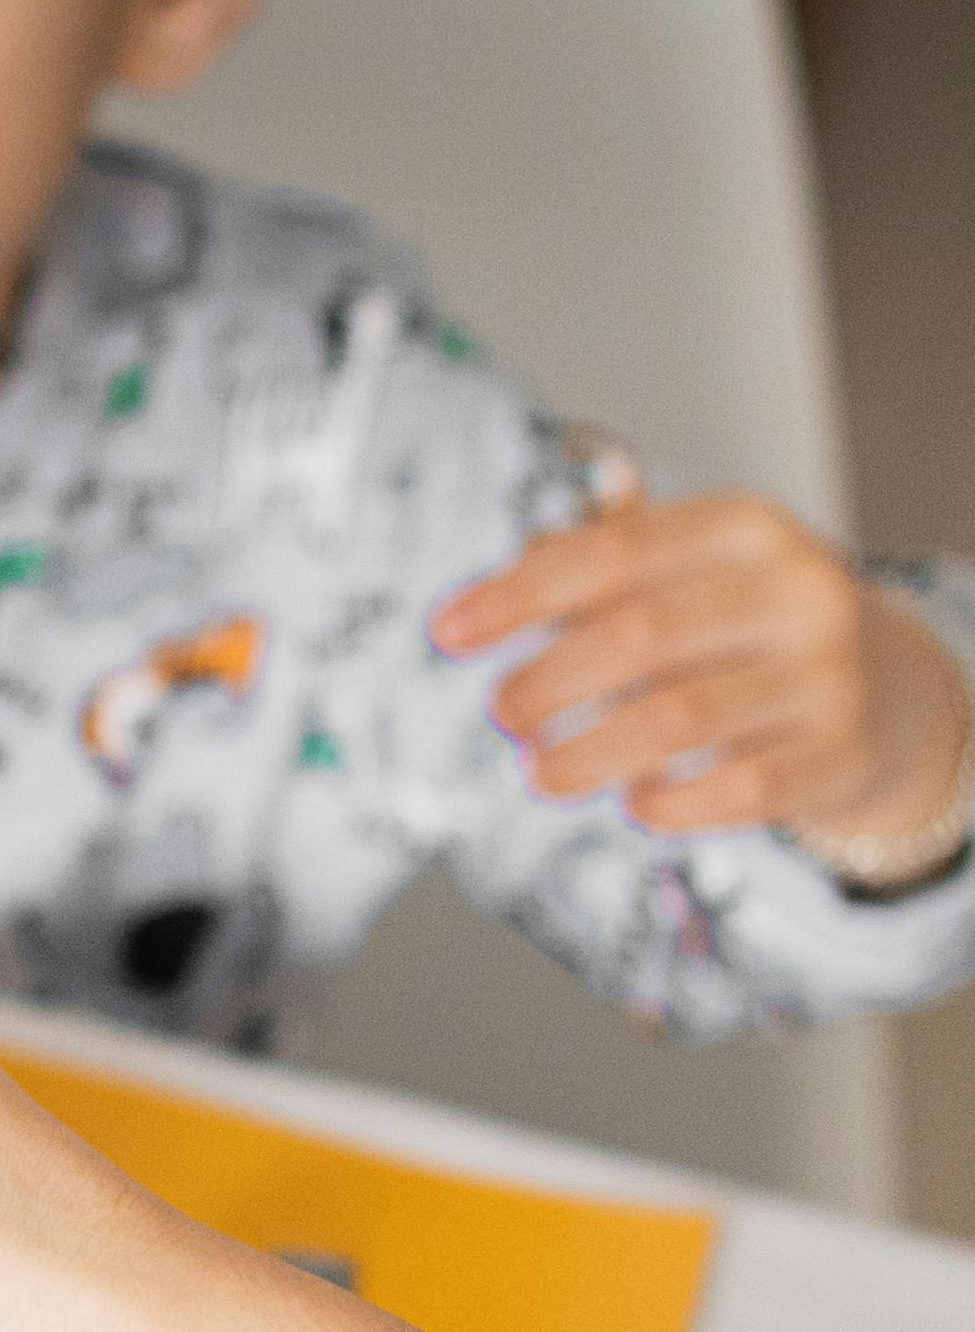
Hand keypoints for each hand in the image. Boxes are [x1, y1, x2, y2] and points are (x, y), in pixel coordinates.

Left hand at [435, 496, 974, 865]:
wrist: (885, 690)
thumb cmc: (745, 625)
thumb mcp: (685, 572)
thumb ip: (594, 567)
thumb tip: (500, 578)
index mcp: (747, 528)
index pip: (613, 552)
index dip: (520, 594)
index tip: (446, 633)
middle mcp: (797, 591)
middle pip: (639, 635)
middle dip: (549, 681)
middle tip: (501, 714)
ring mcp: (827, 674)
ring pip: (679, 720)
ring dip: (589, 754)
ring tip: (541, 772)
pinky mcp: (840, 756)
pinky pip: (740, 790)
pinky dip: (671, 804)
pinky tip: (634, 803)